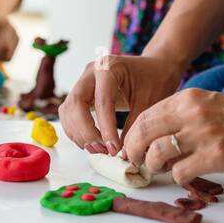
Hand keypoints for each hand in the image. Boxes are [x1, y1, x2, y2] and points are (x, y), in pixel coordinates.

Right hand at [59, 53, 183, 155]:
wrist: (155, 68)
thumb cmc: (155, 80)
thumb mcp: (149, 102)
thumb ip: (134, 127)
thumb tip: (121, 155)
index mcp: (109, 67)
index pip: (102, 102)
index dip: (106, 129)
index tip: (114, 150)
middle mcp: (91, 71)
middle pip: (76, 104)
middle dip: (86, 132)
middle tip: (103, 151)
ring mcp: (83, 81)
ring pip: (68, 110)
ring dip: (79, 133)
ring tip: (99, 149)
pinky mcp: (81, 92)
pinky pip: (70, 114)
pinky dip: (77, 131)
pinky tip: (93, 142)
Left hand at [122, 88, 223, 184]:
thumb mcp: (209, 105)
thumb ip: (182, 117)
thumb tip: (155, 140)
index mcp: (188, 98)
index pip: (144, 117)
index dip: (132, 137)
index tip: (131, 151)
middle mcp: (192, 112)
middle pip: (142, 133)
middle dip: (134, 153)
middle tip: (138, 165)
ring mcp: (203, 133)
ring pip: (156, 154)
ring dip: (155, 167)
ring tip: (164, 171)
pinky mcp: (216, 155)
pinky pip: (180, 172)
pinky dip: (178, 178)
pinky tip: (188, 175)